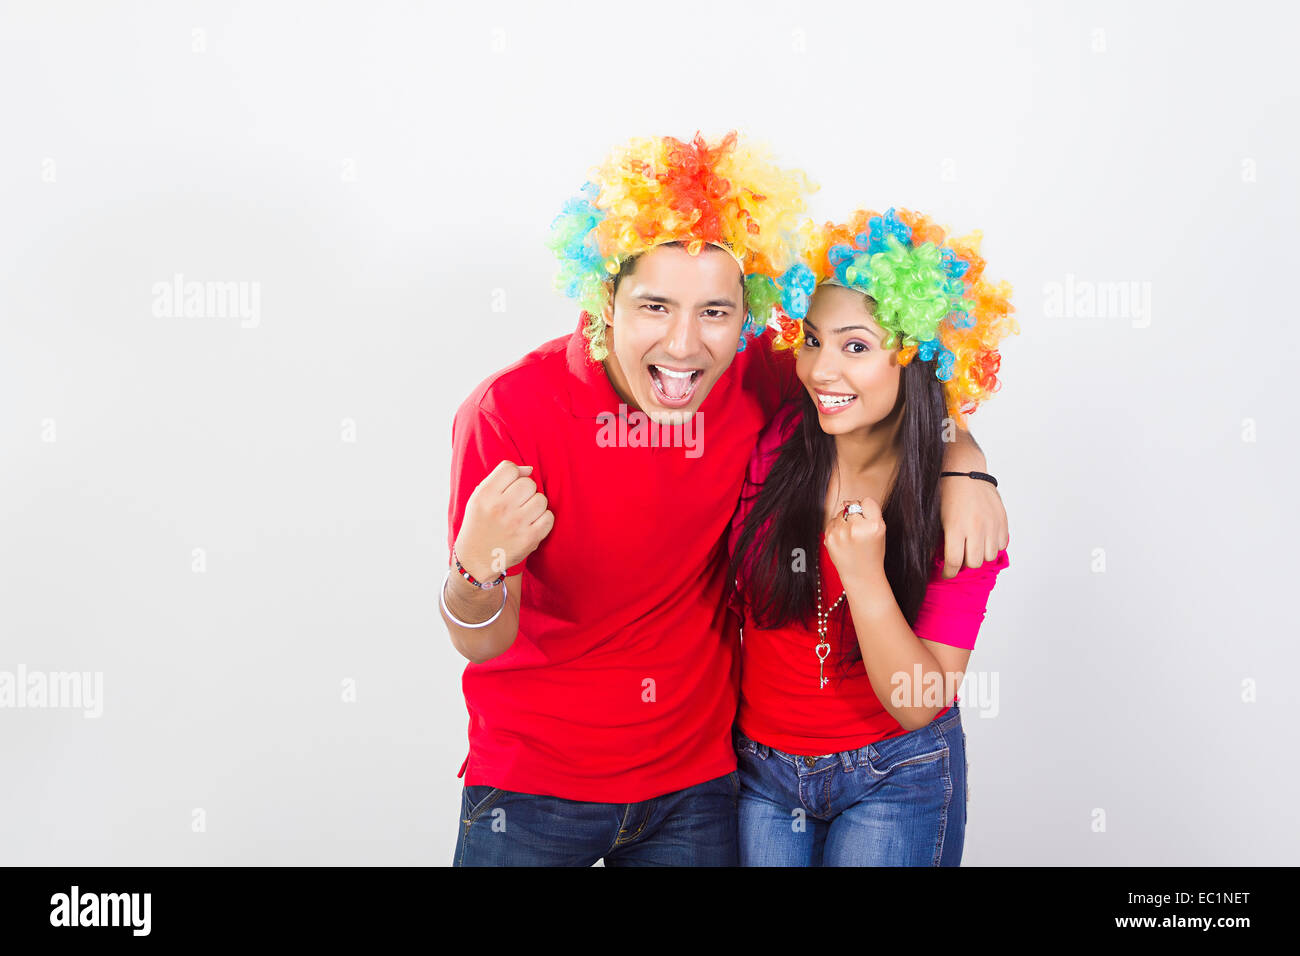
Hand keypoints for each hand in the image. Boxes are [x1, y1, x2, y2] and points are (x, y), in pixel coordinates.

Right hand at [454, 460, 553, 579]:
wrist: (475, 560)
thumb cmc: (480, 524)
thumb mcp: (479, 498)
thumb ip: (501, 478)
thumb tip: (529, 469)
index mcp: (485, 494)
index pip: (510, 468)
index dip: (514, 476)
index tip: (509, 489)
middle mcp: (500, 507)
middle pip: (529, 483)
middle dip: (526, 492)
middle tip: (517, 504)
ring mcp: (516, 523)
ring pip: (541, 499)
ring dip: (536, 506)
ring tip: (524, 515)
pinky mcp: (529, 538)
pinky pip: (549, 517)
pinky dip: (543, 520)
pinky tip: (531, 525)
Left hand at [824, 498, 886, 590]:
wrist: (861, 575)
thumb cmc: (872, 551)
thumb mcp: (880, 531)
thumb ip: (869, 512)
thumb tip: (845, 502)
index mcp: (874, 526)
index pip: (868, 501)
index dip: (868, 510)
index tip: (869, 521)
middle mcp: (856, 528)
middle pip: (852, 504)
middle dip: (856, 514)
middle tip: (860, 532)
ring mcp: (840, 533)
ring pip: (841, 513)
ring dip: (845, 521)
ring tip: (852, 538)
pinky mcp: (829, 538)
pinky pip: (832, 522)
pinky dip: (837, 528)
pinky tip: (844, 541)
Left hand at [940, 476, 1007, 578]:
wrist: (964, 470)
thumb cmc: (946, 491)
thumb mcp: (936, 517)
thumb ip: (937, 540)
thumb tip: (935, 559)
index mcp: (956, 527)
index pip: (954, 562)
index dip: (949, 573)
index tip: (947, 574)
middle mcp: (976, 528)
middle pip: (974, 563)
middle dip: (964, 563)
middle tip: (959, 557)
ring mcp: (991, 524)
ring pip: (989, 556)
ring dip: (980, 555)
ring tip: (972, 546)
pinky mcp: (1002, 519)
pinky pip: (1001, 544)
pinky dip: (993, 545)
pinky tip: (984, 537)